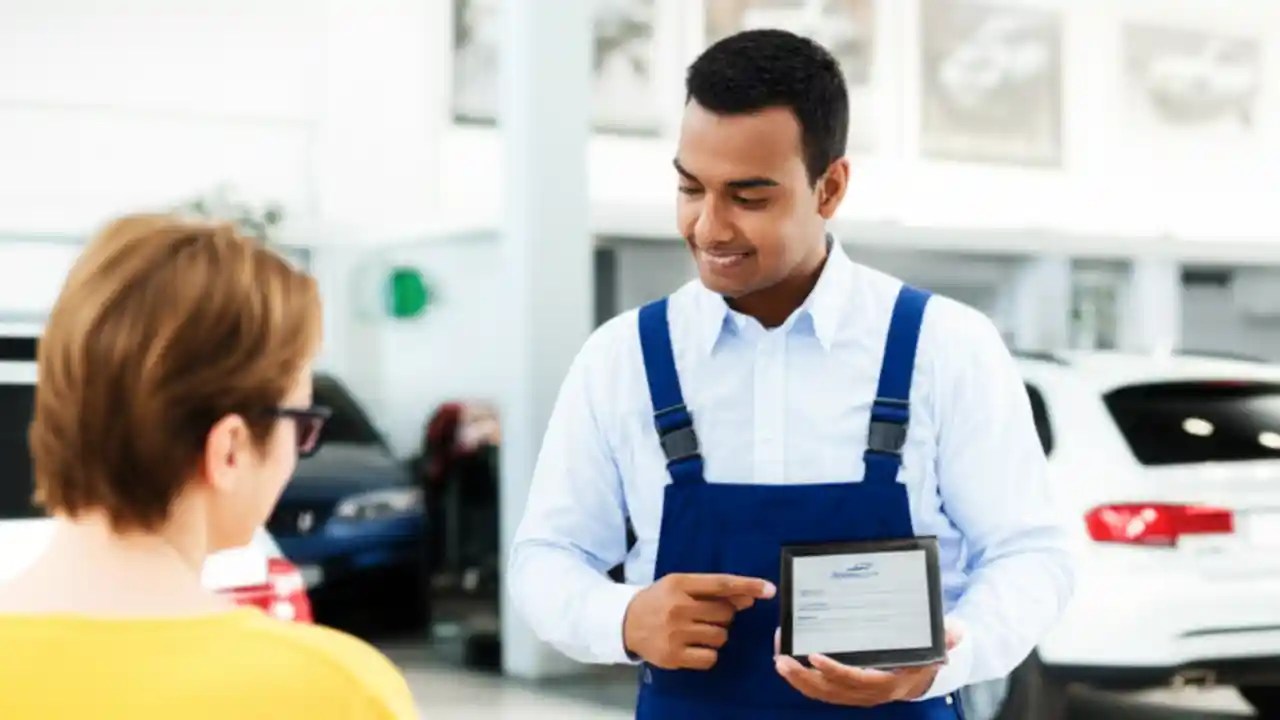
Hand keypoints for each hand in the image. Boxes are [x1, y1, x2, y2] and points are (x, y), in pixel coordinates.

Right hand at [624, 573, 775, 669]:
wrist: (626, 623)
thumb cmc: (660, 601)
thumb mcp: (681, 586)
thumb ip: (713, 591)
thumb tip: (748, 598)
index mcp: (679, 584)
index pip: (721, 584)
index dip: (747, 586)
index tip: (769, 589)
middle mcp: (678, 607)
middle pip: (725, 613)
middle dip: (724, 615)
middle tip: (706, 615)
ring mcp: (675, 633)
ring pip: (721, 637)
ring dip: (717, 635)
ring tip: (697, 631)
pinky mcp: (674, 656)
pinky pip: (710, 658)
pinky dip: (708, 653)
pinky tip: (694, 646)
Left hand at [773, 625, 961, 706]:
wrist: (924, 677)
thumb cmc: (926, 658)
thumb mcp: (938, 648)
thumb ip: (946, 640)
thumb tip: (956, 631)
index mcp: (888, 682)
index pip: (858, 679)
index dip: (836, 671)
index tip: (815, 657)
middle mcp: (869, 693)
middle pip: (832, 691)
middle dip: (805, 678)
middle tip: (782, 660)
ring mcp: (857, 695)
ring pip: (823, 694)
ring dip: (799, 680)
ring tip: (780, 662)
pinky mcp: (847, 692)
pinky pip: (823, 691)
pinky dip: (804, 681)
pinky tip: (788, 667)